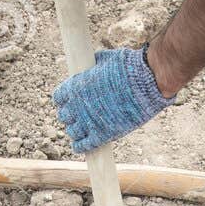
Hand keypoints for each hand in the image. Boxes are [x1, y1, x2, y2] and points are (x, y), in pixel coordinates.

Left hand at [51, 47, 174, 153]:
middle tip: (79, 114)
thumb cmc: (128, 68)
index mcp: (76, 86)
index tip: (70, 100)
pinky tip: (81, 145)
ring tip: (83, 129)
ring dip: (76, 130)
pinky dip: (81, 146)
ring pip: (72, 132)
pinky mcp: (102, 135)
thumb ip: (93, 66)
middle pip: (64, 116)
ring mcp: (89, 122)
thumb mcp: (105, 59)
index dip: (65, 99)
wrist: (146, 83)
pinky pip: (84, 146)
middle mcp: (78, 106)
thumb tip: (92, 64)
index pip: (58, 97)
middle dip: (71, 115)